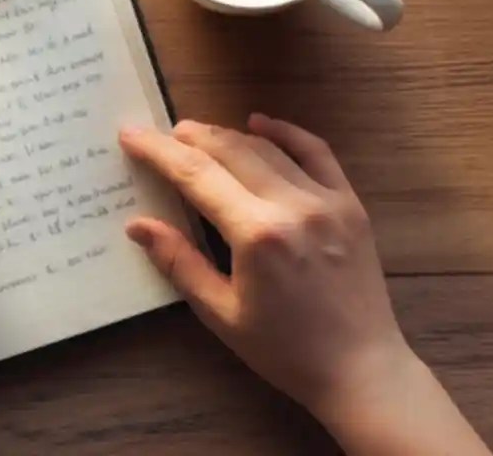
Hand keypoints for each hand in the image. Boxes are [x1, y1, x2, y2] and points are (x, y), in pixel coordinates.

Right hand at [119, 115, 413, 419]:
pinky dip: (286, 132)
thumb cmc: (285, 350)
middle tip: (160, 133)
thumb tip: (137, 224)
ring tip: (197, 133)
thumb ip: (179, 262)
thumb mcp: (221, 314)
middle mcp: (292, 205)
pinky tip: (260, 123)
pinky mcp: (351, 204)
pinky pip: (317, 152)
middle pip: (230, 151)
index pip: (196, 176)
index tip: (132, 134)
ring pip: (269, 148)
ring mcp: (327, 200)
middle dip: (190, 137)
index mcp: (257, 234)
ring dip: (228, 134)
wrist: (360, 368)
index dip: (159, 152)